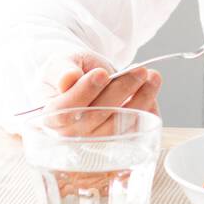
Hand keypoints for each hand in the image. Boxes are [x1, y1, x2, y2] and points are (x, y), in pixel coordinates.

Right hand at [37, 51, 162, 135]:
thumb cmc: (69, 71)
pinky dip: (147, 111)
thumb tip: (67, 79)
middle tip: (139, 70)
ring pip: (118, 124)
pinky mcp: (116, 140)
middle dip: (121, 90)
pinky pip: (134, 130)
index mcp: (51, 116)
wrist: (83, 78)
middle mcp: (71, 134)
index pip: (66, 110)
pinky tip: (152, 93)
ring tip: (152, 77)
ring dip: (140, 100)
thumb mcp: (61, 63)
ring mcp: (94, 140)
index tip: (102, 74)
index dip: (85, 92)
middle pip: (97, 116)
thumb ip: (61, 71)